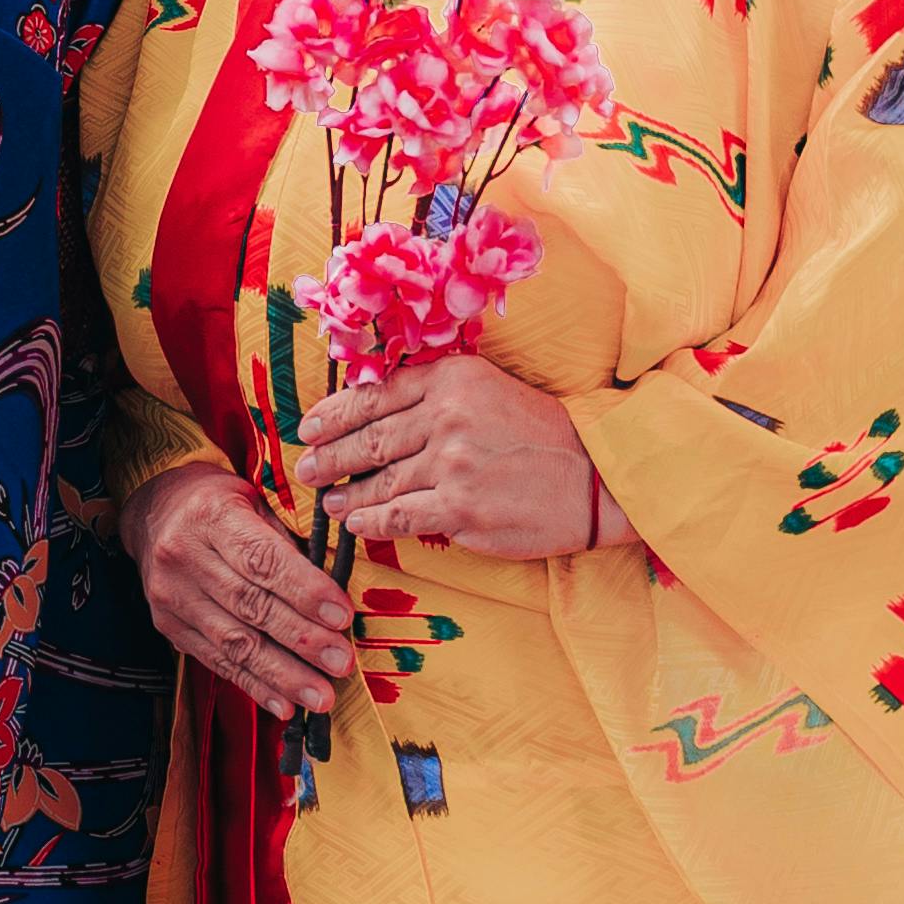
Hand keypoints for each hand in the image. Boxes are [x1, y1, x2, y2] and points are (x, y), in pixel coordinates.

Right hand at [126, 459, 354, 720]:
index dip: (304, 591)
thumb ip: (288, 541)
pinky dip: (254, 686)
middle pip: (250, 605)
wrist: (154, 514)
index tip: (342, 617)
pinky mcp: (168, 626)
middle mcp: (184, 556)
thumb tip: (333, 588)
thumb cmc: (218, 506)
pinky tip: (285, 704)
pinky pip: (217, 662)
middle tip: (341, 662)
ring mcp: (172, 595)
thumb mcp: (254, 501)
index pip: (262, 560)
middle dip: (302, 640)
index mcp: (211, 516)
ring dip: (282, 674)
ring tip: (320, 696)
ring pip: (234, 642)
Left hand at [296, 353, 627, 564]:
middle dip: (328, 456)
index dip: (334, 414)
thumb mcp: (490, 390)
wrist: (597, 475)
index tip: (310, 427)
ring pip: (379, 482)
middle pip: (368, 438)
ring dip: (346, 494)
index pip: (375, 395)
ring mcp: (452, 465)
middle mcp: (447, 417)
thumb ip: (437, 395)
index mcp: (452, 380)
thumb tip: (376, 411)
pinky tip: (357, 524)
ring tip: (329, 500)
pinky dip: (371, 522)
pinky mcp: (460, 509)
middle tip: (305, 467)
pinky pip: (398, 517)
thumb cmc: (544, 433)